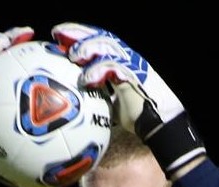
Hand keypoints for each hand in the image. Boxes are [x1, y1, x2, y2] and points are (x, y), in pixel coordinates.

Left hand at [50, 22, 205, 174]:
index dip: (78, 36)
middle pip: (100, 37)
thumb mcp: (111, 101)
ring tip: (73, 55)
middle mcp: (126, 58)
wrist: (160, 122)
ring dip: (88, 48)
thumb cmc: (138, 115)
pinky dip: (98, 71)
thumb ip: (96, 94)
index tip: (58, 36)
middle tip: (58, 33)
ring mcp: (131, 64)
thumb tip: (74, 99)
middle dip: (78, 32)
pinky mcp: (135, 74)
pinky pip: (113, 67)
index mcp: (120, 61)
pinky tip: (86, 80)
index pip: (97, 42)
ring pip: (107, 45)